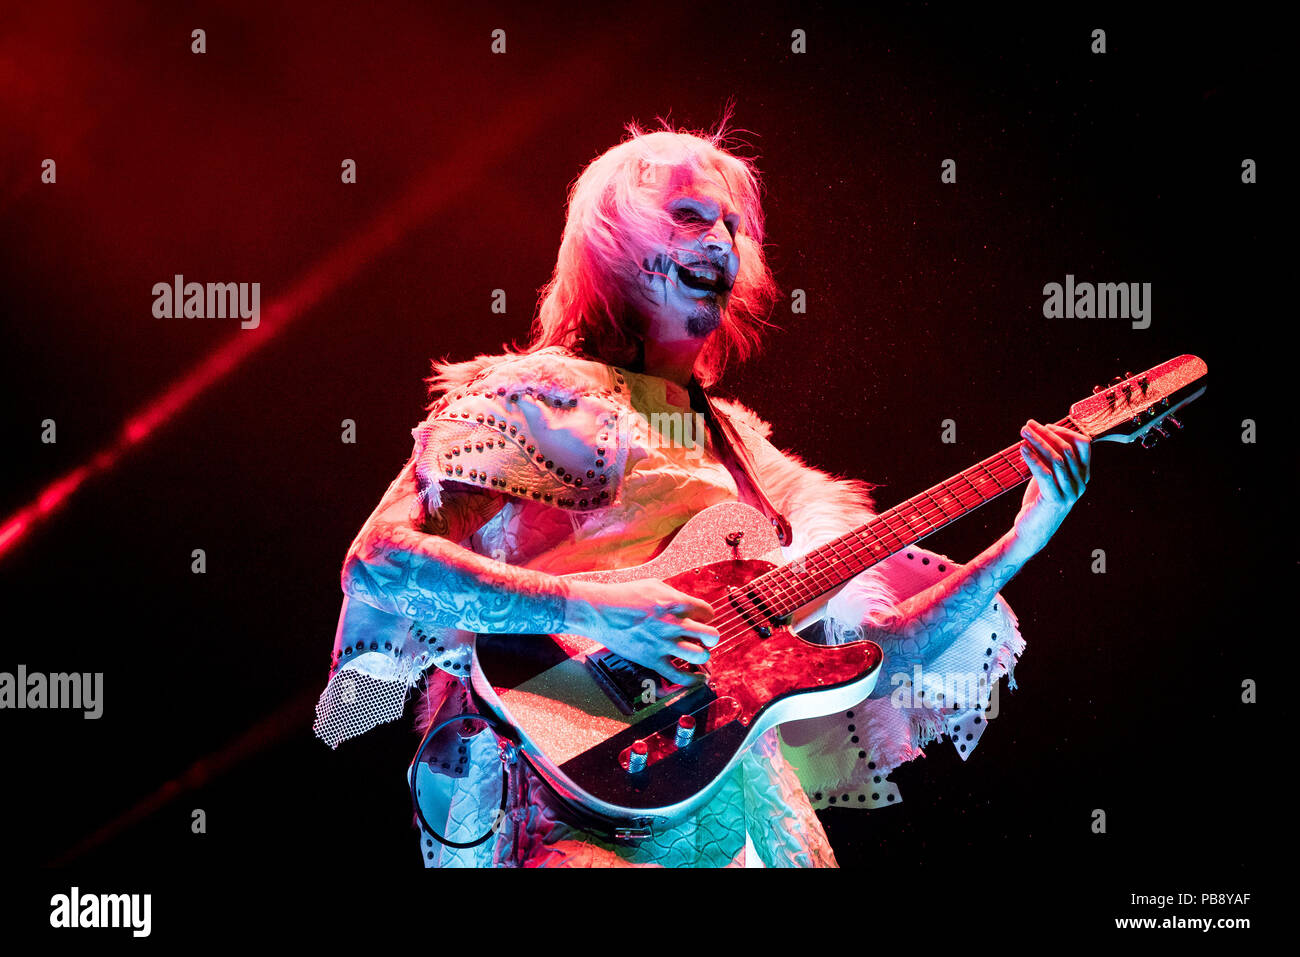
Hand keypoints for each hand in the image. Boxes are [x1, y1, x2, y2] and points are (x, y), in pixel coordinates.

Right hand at [566, 580, 718, 684]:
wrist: (600, 610)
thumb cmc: (624, 595)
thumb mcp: (654, 585)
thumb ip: (674, 595)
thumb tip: (687, 604)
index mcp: (677, 603)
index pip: (708, 613)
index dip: (706, 617)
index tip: (700, 620)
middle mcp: (674, 624)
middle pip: (712, 636)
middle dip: (711, 638)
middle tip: (705, 639)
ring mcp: (664, 643)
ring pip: (700, 656)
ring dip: (703, 656)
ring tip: (698, 654)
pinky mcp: (652, 659)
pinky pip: (678, 676)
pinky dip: (691, 680)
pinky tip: (696, 678)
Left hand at [1011, 419, 1090, 558]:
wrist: (1032, 531)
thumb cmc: (1039, 500)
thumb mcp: (1049, 476)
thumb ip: (1051, 458)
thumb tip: (1041, 433)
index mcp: (1083, 475)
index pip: (1083, 444)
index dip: (1065, 432)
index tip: (1044, 426)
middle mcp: (1081, 483)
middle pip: (1067, 449)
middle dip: (1046, 433)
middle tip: (1027, 425)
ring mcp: (1070, 493)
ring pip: (1056, 459)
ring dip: (1038, 442)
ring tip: (1023, 433)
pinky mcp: (1055, 500)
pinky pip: (1045, 474)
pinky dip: (1033, 459)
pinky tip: (1022, 449)